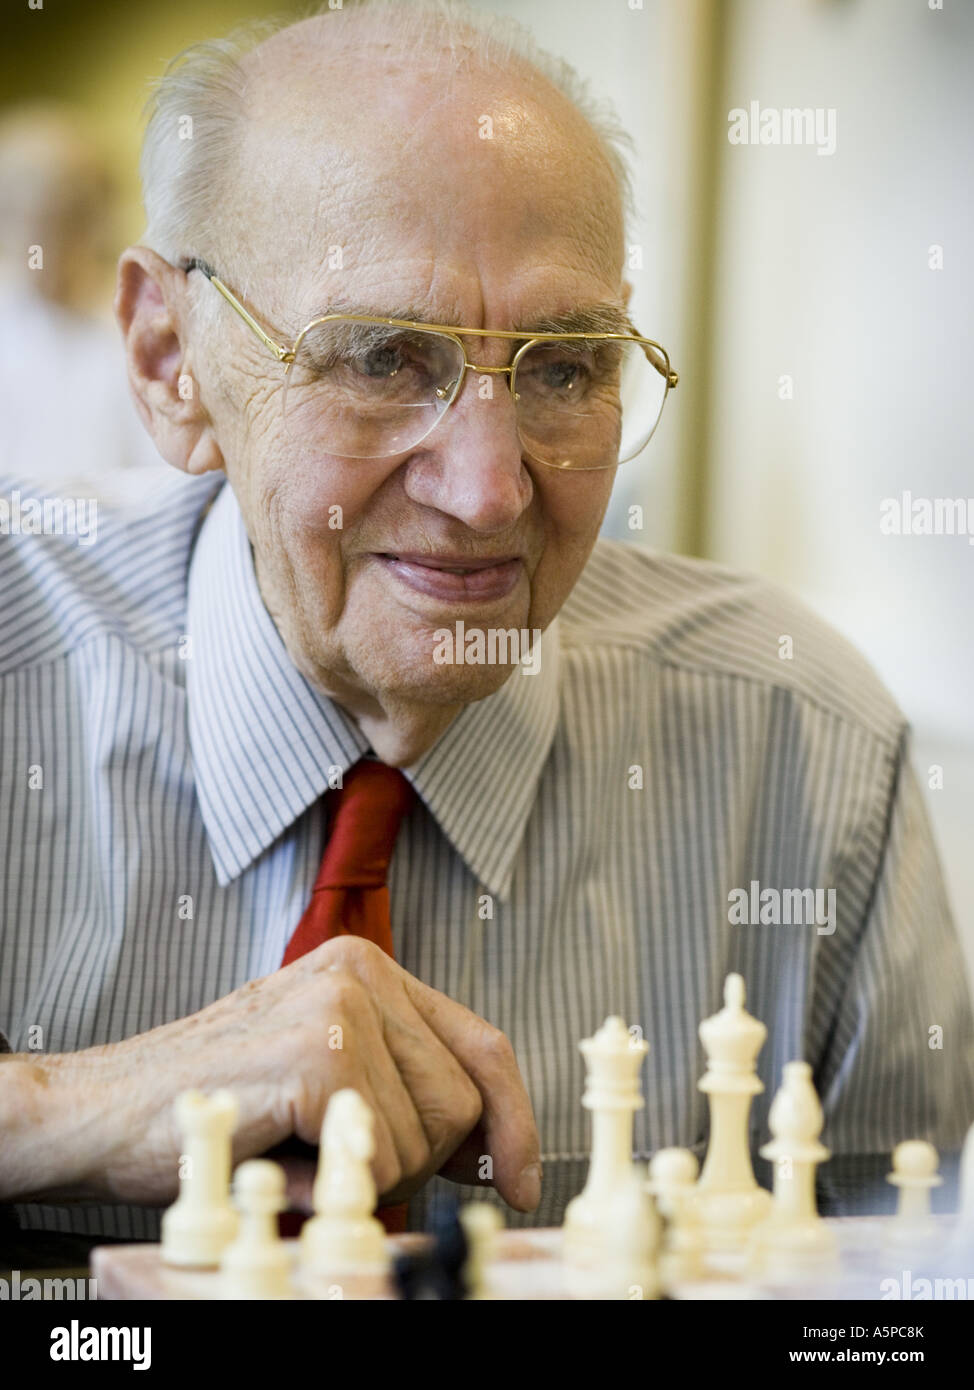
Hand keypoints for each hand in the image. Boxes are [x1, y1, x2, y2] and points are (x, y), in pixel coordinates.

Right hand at [0, 936, 541, 1213]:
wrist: (103, 1110)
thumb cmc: (211, 1100)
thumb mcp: (321, 1077)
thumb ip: (400, 1090)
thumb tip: (487, 1147)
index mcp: (366, 970)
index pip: (481, 1043)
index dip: (512, 1118)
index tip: (521, 1176)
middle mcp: (360, 972)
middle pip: (462, 1099)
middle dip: (421, 1159)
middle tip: (343, 1159)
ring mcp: (339, 1008)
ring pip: (427, 1136)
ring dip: (372, 1173)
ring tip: (299, 1147)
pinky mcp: (316, 1056)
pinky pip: (378, 1156)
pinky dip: (334, 1181)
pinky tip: (281, 1152)